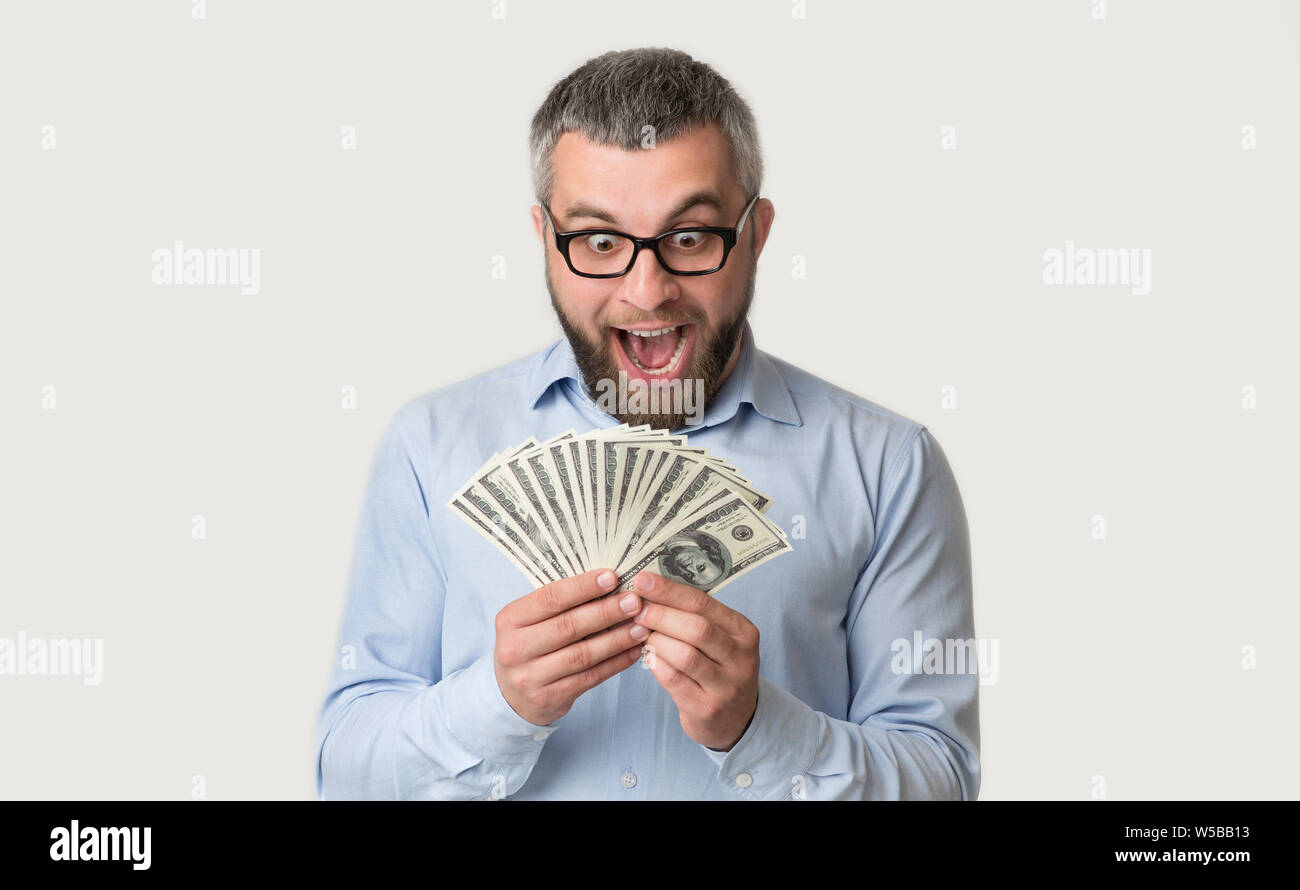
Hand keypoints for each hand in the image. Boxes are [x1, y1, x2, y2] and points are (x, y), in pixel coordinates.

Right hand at [493, 568, 645, 725]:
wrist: (511, 695)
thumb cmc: (529, 646)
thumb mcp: (530, 621)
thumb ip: (560, 604)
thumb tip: (607, 582)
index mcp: (510, 620)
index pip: (550, 598)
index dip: (582, 587)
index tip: (611, 577)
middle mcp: (515, 649)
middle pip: (568, 626)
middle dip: (606, 612)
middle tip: (634, 602)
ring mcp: (530, 677)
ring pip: (582, 655)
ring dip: (616, 640)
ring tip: (640, 627)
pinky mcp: (548, 698)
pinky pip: (589, 678)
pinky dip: (614, 663)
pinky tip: (632, 651)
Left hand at [630, 571, 759, 750]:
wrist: (735, 719)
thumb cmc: (718, 669)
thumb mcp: (720, 640)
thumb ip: (694, 617)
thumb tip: (651, 589)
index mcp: (743, 631)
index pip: (704, 603)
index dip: (669, 591)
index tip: (642, 580)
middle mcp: (740, 657)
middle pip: (697, 628)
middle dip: (661, 616)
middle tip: (637, 611)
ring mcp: (726, 685)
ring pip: (685, 655)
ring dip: (657, 641)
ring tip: (642, 635)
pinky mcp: (707, 708)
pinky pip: (674, 680)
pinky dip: (656, 664)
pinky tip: (648, 657)